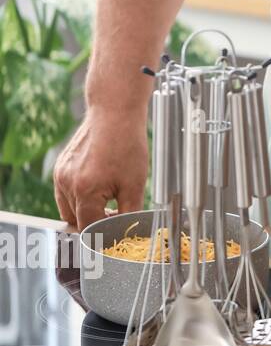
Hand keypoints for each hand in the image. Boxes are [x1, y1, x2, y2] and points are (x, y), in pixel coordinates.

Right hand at [53, 108, 147, 230]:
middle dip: (96, 222)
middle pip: (77, 220)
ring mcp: (60, 175)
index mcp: (85, 191)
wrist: (114, 114)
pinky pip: (65, 192)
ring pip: (69, 207)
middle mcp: (67, 184)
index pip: (90, 228)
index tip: (119, 229)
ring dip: (86, 210)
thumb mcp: (135, 183)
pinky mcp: (60, 167)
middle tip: (116, 215)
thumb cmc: (126, 144)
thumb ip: (129, 212)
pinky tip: (99, 187)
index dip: (106, 232)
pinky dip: (80, 196)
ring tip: (110, 200)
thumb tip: (128, 230)